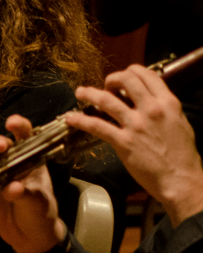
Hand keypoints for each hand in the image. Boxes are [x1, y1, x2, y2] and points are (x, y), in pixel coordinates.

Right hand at [0, 115, 65, 252]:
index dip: (19, 126)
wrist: (30, 238)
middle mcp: (11, 163)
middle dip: (0, 143)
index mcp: (31, 161)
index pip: (26, 137)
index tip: (12, 123)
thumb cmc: (41, 213)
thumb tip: (12, 188)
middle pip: (3, 146)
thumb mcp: (39, 203)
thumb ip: (26, 195)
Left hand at [67, 65, 202, 226]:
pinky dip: (80, 120)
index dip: (131, 71)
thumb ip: (163, 108)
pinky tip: (70, 117)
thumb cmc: (183, 155)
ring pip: (105, 99)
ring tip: (80, 93)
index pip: (146, 74)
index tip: (123, 78)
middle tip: (105, 86)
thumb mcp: (180, 123)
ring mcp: (135, 125)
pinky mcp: (123, 141)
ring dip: (89, 93)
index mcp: (167, 103)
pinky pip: (96, 126)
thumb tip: (147, 99)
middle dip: (111, 79)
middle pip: (125, 80)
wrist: (181, 180)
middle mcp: (151, 109)